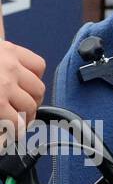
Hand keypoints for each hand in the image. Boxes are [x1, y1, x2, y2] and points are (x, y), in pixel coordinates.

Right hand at [0, 8, 43, 137]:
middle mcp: (10, 66)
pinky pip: (13, 120)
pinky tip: (9, 133)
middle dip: (32, 104)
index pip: (37, 66)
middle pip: (37, 88)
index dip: (33, 81)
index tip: (27, 91)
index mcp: (8, 50)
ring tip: (16, 126)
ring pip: (30, 106)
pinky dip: (13, 129)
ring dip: (25, 119)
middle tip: (23, 115)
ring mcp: (4, 85)